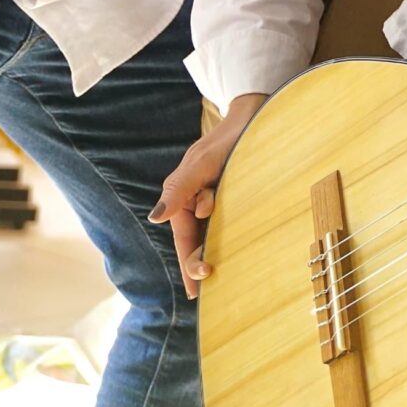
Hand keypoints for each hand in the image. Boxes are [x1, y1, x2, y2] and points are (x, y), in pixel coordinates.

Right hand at [151, 93, 265, 297]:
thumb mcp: (199, 164)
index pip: (183, 240)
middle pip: (195, 243)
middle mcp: (195, 205)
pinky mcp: (232, 202)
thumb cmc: (223, 142)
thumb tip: (155, 218)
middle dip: (200, 262)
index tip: (200, 283)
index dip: (189, 263)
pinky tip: (240, 255)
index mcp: (181, 200)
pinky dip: (231, 239)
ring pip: (212, 237)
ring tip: (227, 275)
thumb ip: (178, 190)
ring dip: (215, 252)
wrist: (251, 123)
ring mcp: (214, 204)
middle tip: (212, 278)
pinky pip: (229, 227)